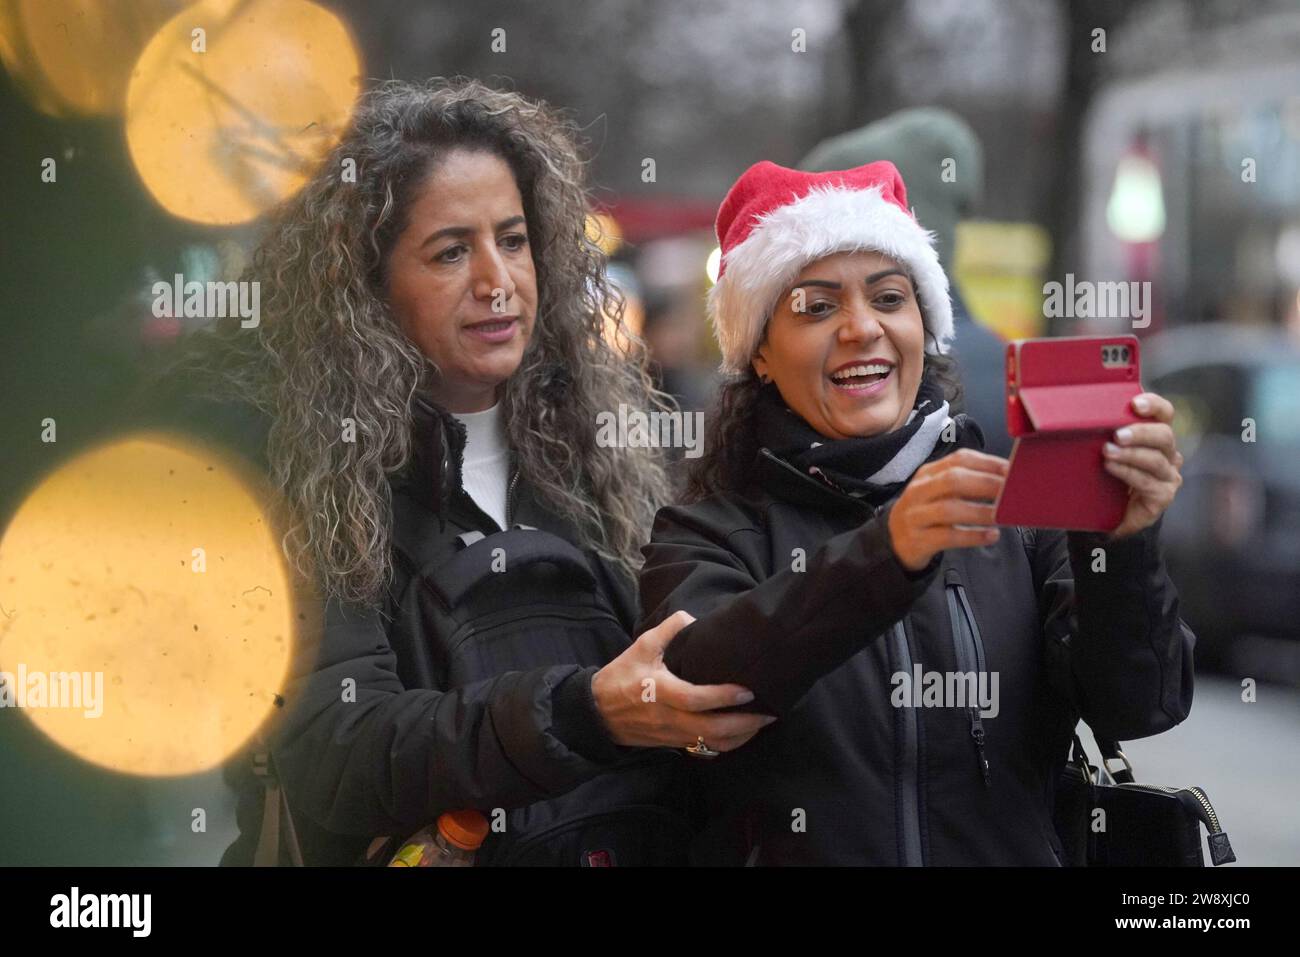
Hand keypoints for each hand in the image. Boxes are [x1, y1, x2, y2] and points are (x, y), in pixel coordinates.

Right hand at [591, 610, 776, 751]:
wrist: (598, 713)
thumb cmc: (621, 677)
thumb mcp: (640, 647)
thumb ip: (668, 630)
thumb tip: (694, 618)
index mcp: (660, 691)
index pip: (696, 699)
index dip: (723, 697)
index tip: (748, 691)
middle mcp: (669, 718)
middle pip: (712, 729)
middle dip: (744, 724)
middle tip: (769, 713)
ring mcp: (673, 734)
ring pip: (712, 743)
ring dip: (741, 737)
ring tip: (761, 723)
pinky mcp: (674, 744)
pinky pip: (705, 749)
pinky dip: (727, 744)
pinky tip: (741, 734)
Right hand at [887, 448, 1009, 571]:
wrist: (896, 542)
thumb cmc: (928, 513)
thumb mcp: (939, 492)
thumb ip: (967, 483)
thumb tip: (1007, 480)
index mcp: (928, 473)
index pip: (959, 459)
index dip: (987, 463)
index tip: (1012, 470)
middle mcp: (919, 490)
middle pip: (953, 480)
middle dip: (986, 484)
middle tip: (1012, 493)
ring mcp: (915, 515)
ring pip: (949, 509)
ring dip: (980, 512)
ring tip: (1003, 517)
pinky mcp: (917, 540)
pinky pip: (947, 536)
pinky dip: (972, 536)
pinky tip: (991, 536)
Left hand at [1103, 392, 1183, 538]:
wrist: (1109, 517)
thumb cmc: (1105, 477)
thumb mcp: (1102, 450)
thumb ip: (1100, 433)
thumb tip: (1065, 413)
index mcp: (1155, 436)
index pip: (1164, 414)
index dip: (1154, 405)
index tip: (1135, 404)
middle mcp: (1168, 454)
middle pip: (1164, 435)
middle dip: (1141, 432)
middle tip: (1118, 435)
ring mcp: (1167, 476)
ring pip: (1156, 460)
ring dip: (1130, 454)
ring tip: (1107, 452)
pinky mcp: (1162, 496)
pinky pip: (1148, 482)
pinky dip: (1128, 473)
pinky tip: (1111, 468)